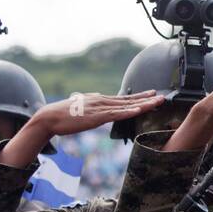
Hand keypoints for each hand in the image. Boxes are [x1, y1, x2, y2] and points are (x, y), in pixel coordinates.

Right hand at [36, 91, 164, 137]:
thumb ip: (92, 110)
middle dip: (147, 99)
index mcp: (100, 100)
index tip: (152, 94)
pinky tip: (138, 111)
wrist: (49, 117)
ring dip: (143, 104)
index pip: (124, 99)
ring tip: (157, 102)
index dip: (139, 97)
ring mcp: (100, 108)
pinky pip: (115, 115)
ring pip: (126, 106)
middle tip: (162, 97)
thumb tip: (98, 110)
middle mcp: (102, 101)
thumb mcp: (82, 111)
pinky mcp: (95, 117)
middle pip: (129, 100)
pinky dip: (127, 112)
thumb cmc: (63, 116)